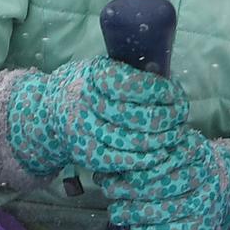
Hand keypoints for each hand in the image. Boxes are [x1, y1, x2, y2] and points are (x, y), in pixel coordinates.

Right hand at [5, 57, 187, 176]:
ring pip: (133, 141)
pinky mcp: (87, 154)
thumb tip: (165, 76)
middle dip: (167, 117)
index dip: (160, 91)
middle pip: (137, 116)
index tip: (175, 93)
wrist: (48, 113)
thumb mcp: (102, 68)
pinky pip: (122, 161)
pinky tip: (160, 152)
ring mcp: (85, 132)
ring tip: (176, 133)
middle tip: (181, 115)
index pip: (133, 86)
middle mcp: (86, 104)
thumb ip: (130, 72)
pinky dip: (146, 159)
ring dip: (162, 139)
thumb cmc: (85, 86)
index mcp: (93, 77)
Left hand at [99, 132, 229, 229]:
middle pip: (155, 185)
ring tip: (116, 212)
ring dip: (131, 213)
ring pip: (159, 210)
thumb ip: (150, 149)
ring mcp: (203, 204)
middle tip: (108, 190)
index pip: (156, 159)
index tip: (111, 169)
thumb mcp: (176, 148)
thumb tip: (110, 156)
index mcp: (194, 150)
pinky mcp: (200, 228)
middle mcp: (202, 176)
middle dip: (126, 189)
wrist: (224, 194)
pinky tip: (135, 227)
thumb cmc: (188, 168)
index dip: (130, 167)